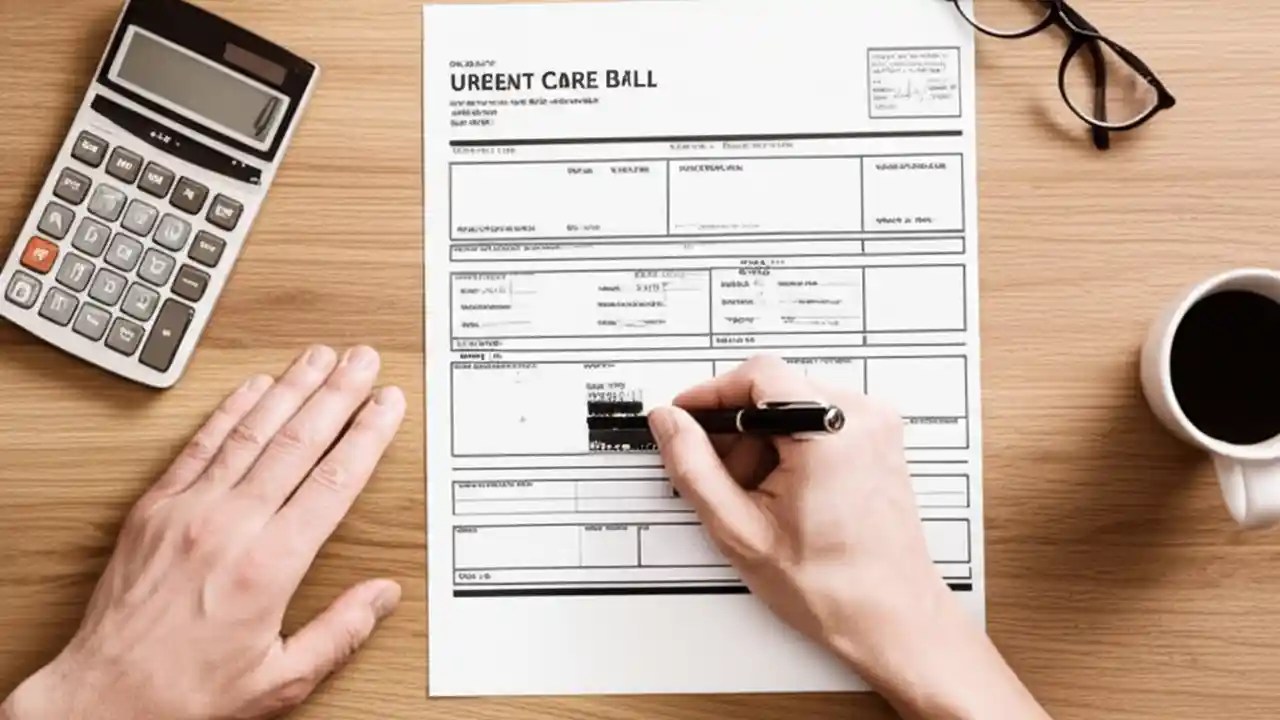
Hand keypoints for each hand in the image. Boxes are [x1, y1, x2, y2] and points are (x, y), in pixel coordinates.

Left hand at [2, 346, 405, 719]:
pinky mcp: (154, 509)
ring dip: (290, 388)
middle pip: (298, 442)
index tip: (387, 405)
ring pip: (251, 433)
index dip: (367, 435)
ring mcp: (188, 511)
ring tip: (319, 357)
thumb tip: (382, 596)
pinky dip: (230, 412)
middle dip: (337, 394)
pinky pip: (200, 446)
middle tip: (363, 361)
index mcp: (269, 566)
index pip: (333, 481)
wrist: (102, 697)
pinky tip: (254, 389)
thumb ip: (339, 633)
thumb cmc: (185, 693)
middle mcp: (229, 527)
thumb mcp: (280, 679)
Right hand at [648, 356, 1048, 719]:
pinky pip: (820, 420)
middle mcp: (861, 418)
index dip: (711, 393)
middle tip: (719, 475)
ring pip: (794, 405)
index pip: (757, 374)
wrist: (890, 618)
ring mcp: (876, 427)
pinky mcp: (878, 440)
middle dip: (736, 427)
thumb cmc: (833, 588)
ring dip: (762, 440)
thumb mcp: (740, 530)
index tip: (685, 416)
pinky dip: (790, 446)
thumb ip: (693, 468)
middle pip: (774, 388)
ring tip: (758, 495)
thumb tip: (670, 424)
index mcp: (831, 431)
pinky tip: (784, 491)